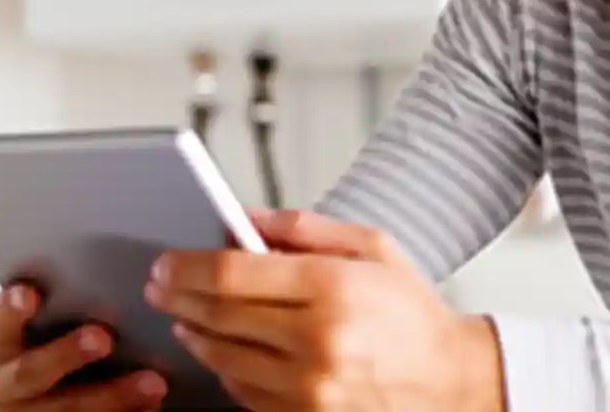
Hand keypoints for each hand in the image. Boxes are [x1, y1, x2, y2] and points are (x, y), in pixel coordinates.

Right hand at [0, 284, 168, 410]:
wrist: (64, 382)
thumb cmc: (64, 333)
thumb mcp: (58, 315)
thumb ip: (67, 297)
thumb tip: (112, 263)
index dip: (10, 310)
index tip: (30, 293)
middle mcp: (6, 381)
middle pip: (29, 372)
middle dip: (65, 355)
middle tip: (102, 337)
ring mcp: (28, 411)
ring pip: (65, 409)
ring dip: (111, 396)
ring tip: (153, 382)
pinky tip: (152, 404)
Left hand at [144, 209, 505, 411]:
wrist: (448, 380)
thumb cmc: (411, 313)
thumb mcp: (372, 247)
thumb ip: (306, 228)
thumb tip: (247, 218)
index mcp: (332, 288)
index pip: (233, 273)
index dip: (187, 266)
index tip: (166, 262)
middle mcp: (317, 340)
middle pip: (218, 314)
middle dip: (179, 296)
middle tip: (161, 284)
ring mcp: (309, 386)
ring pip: (222, 357)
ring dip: (194, 333)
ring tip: (185, 314)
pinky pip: (243, 392)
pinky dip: (224, 368)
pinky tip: (221, 349)